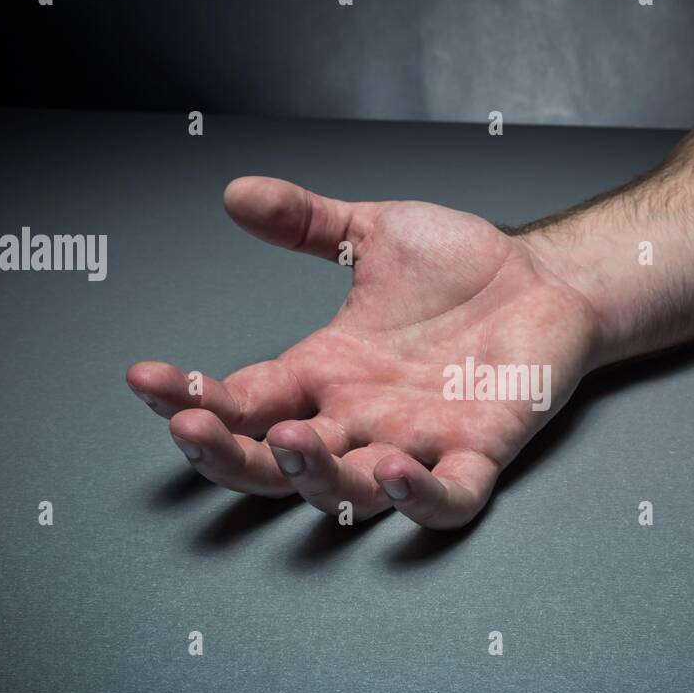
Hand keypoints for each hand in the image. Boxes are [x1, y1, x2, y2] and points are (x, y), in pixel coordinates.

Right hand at [127, 176, 599, 528]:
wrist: (548, 278)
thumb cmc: (463, 268)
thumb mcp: (375, 234)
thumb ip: (308, 223)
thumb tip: (236, 192)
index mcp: (326, 372)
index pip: (242, 399)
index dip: (193, 395)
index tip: (145, 375)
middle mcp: (360, 417)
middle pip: (278, 463)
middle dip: (230, 454)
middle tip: (191, 429)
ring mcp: (418, 440)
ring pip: (352, 490)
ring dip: (314, 477)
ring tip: (289, 441)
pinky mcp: (480, 451)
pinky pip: (449, 498)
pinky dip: (422, 500)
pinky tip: (395, 472)